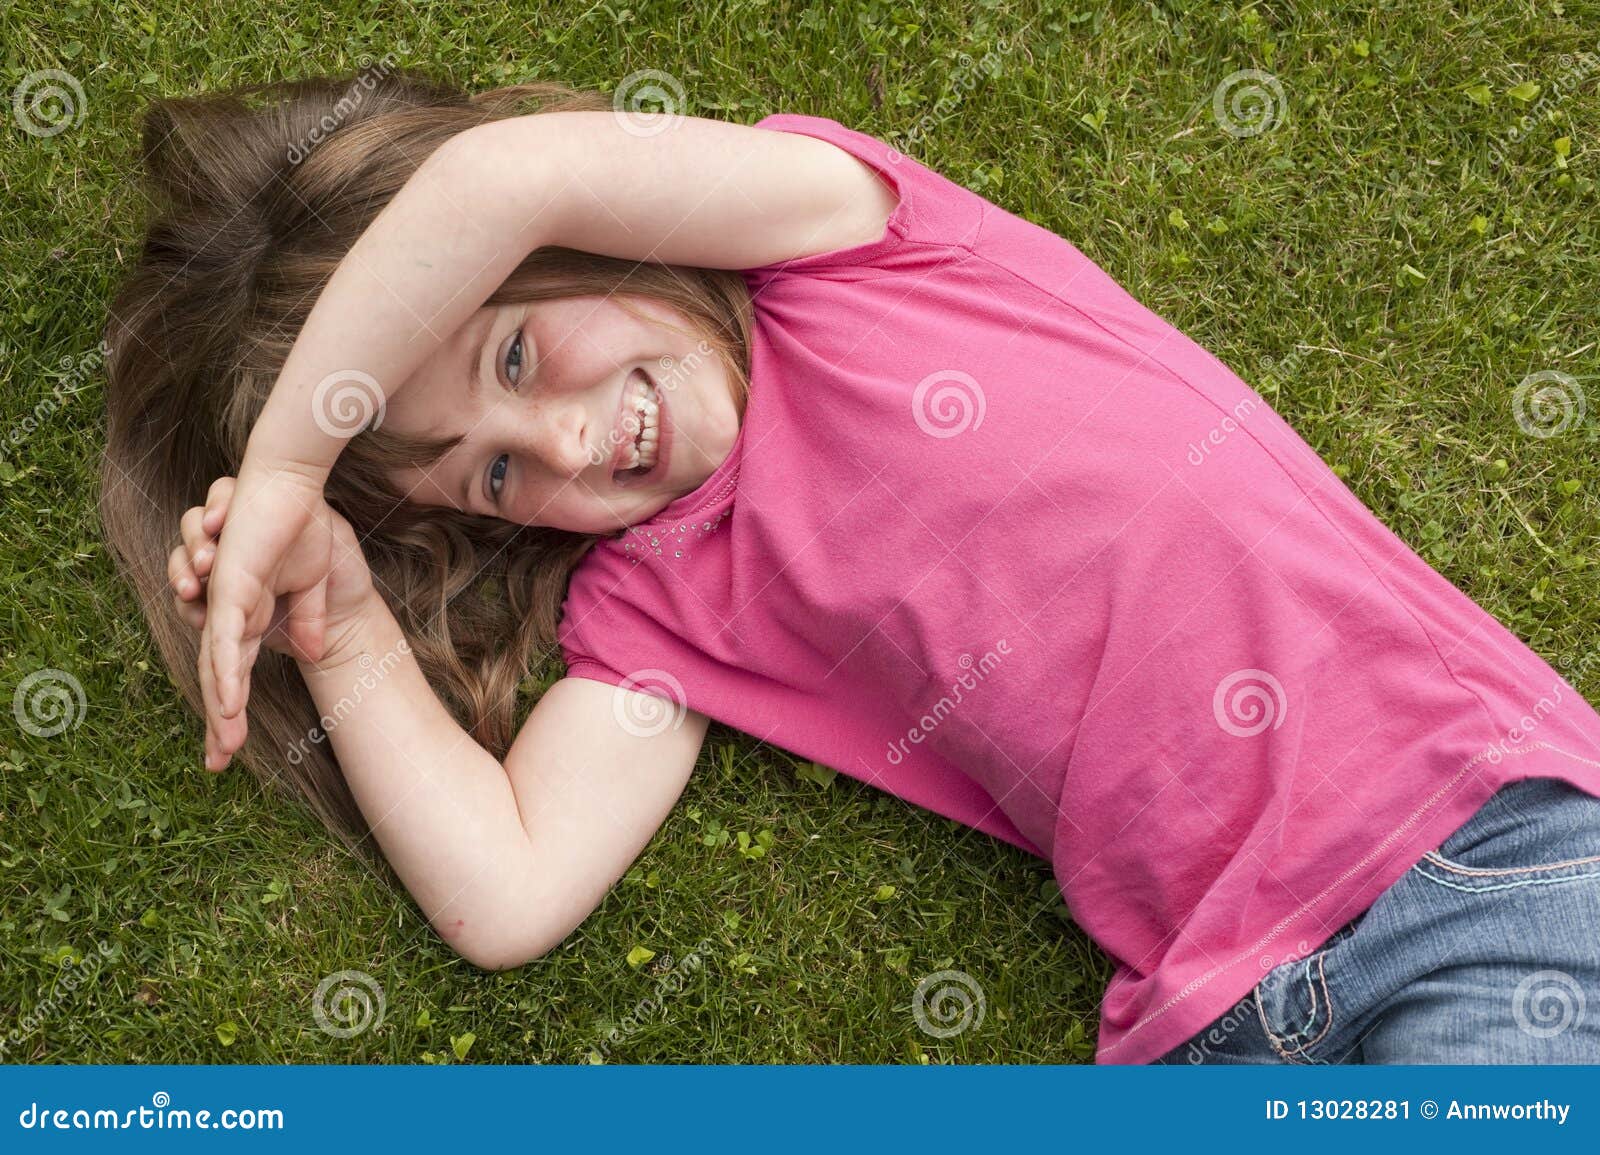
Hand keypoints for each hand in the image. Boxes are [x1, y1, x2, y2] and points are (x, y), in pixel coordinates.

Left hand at [169, 474, 375, 769]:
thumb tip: (311, 650)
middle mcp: (228, 613)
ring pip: (214, 664)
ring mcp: (225, 603)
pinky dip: (225, 672)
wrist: (292, 489)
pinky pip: (224, 638)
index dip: (229, 714)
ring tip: (228, 739)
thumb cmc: (300, 532)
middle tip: (218, 763)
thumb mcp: (312, 591)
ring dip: (221, 706)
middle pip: (216, 677)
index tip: (225, 755)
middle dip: (219, 724)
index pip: (233, 672)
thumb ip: (307, 620)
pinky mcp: (230, 588)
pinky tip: (229, 702)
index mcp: (247, 616)